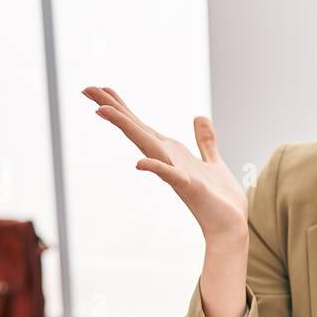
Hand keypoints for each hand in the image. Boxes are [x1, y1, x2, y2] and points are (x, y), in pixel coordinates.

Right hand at [83, 86, 247, 244]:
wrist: (230, 228)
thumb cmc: (219, 201)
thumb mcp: (213, 162)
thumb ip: (204, 141)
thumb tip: (198, 117)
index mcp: (172, 154)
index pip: (142, 127)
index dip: (123, 108)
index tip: (101, 88)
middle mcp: (168, 162)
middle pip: (137, 130)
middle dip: (114, 109)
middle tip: (86, 89)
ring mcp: (177, 175)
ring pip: (148, 147)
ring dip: (127, 128)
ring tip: (102, 110)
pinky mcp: (192, 189)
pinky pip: (172, 176)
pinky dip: (156, 168)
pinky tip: (140, 163)